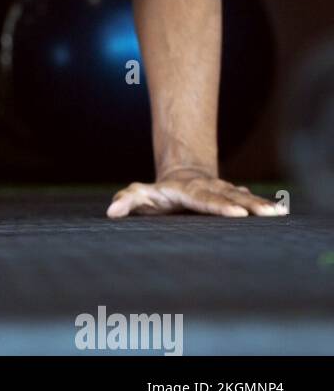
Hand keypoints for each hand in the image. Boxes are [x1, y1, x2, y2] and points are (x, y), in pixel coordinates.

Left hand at [106, 170, 288, 218]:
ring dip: (260, 205)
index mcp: (188, 191)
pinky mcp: (234, 197)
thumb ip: (127, 201)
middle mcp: (209, 189)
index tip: (236, 213)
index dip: (220, 206)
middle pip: (229, 197)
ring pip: (243, 196)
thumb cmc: (158, 193)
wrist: (182, 176)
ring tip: (277, 213)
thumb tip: (112, 212)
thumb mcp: (141, 195)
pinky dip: (263, 204)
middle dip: (248, 205)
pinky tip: (278, 210)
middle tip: (264, 214)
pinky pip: (250, 200)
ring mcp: (223, 191)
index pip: (205, 199)